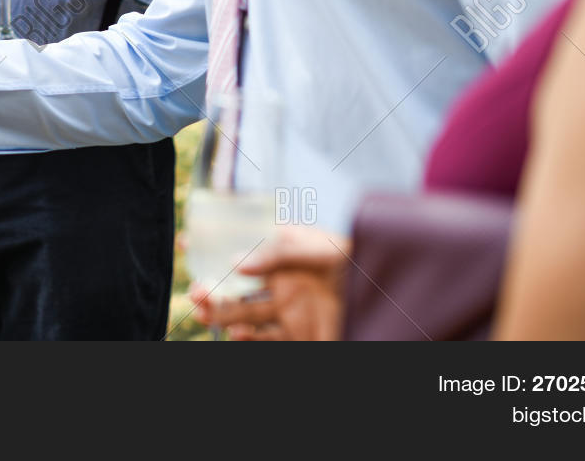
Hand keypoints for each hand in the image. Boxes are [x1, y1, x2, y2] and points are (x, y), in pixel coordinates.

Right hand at [187, 225, 349, 340]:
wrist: (397, 296)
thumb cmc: (362, 262)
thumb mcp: (324, 246)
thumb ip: (281, 250)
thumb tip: (236, 261)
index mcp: (286, 257)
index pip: (241, 248)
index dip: (212, 245)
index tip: (186, 243)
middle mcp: (283, 284)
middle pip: (236, 288)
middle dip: (210, 289)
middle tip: (195, 288)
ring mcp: (291, 313)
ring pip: (244, 316)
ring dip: (221, 315)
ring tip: (204, 311)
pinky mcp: (301, 337)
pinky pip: (267, 341)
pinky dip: (248, 340)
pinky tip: (237, 335)